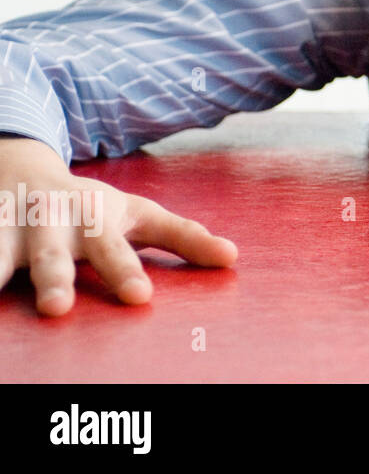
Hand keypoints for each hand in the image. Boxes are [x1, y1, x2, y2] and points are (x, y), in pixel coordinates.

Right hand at [0, 136, 236, 315]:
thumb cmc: (93, 208)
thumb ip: (183, 238)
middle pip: (54, 257)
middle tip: (58, 308)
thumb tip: (233, 258)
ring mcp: (10, 230)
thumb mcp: (138, 216)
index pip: (114, 251)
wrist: (24, 172)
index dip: (126, 272)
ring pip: (1, 254)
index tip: (140, 298)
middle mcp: (52, 224)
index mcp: (96, 220)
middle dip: (55, 279)